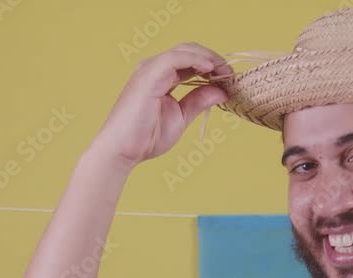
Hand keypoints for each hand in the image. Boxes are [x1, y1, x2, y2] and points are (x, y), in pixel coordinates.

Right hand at [89, 42, 232, 168]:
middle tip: (230, 73)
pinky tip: (210, 68)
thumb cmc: (145, 137)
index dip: (212, 64)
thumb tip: (221, 91)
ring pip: (184, 51)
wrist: (122, 150)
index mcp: (160, 76)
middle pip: (188, 50)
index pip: (189, 60)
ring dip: (208, 57)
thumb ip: (198, 101)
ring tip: (224, 71)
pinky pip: (175, 59)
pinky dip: (195, 60)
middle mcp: (153, 68)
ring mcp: (149, 70)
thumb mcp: (181, 117)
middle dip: (213, 58)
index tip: (229, 77)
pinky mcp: (148, 76)